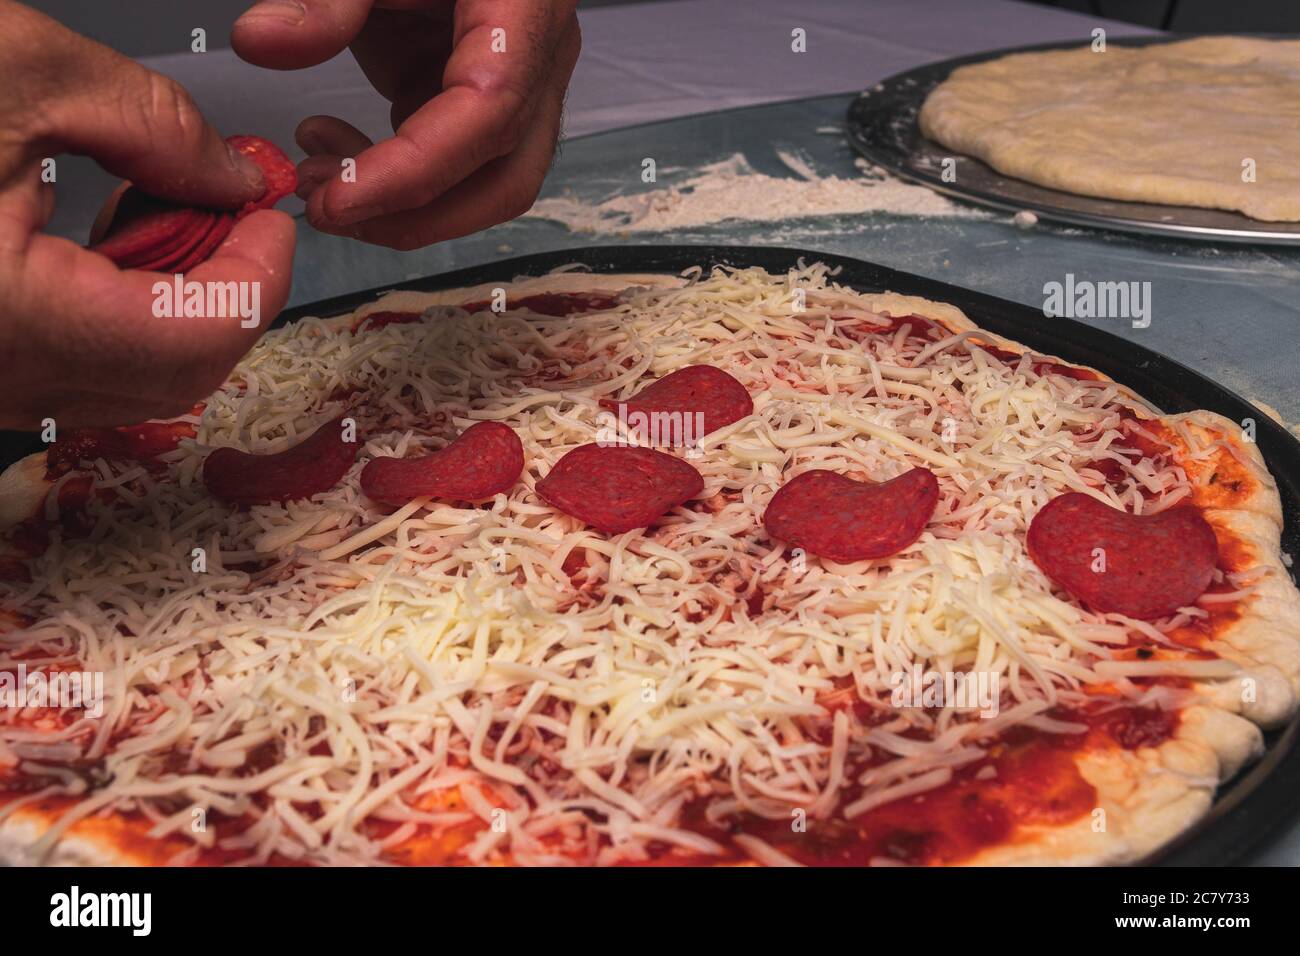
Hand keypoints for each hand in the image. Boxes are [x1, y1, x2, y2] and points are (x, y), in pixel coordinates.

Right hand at [0, 2, 295, 429]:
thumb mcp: (9, 69)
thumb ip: (148, 124)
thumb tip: (231, 172)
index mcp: (10, 316)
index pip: (205, 336)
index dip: (264, 271)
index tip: (273, 210)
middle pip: (179, 372)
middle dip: (224, 285)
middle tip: (216, 203)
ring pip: (128, 380)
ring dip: (171, 301)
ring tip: (146, 208)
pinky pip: (69, 370)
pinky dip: (111, 312)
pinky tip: (88, 236)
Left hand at [233, 0, 580, 249]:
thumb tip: (258, 43)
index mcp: (526, 10)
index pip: (487, 116)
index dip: (415, 170)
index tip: (336, 198)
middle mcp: (538, 61)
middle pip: (504, 180)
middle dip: (415, 216)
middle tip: (325, 208)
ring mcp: (516, 88)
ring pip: (484, 187)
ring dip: (404, 208)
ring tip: (319, 180)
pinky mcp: (478, 101)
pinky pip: (450, 168)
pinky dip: (393, 180)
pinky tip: (333, 152)